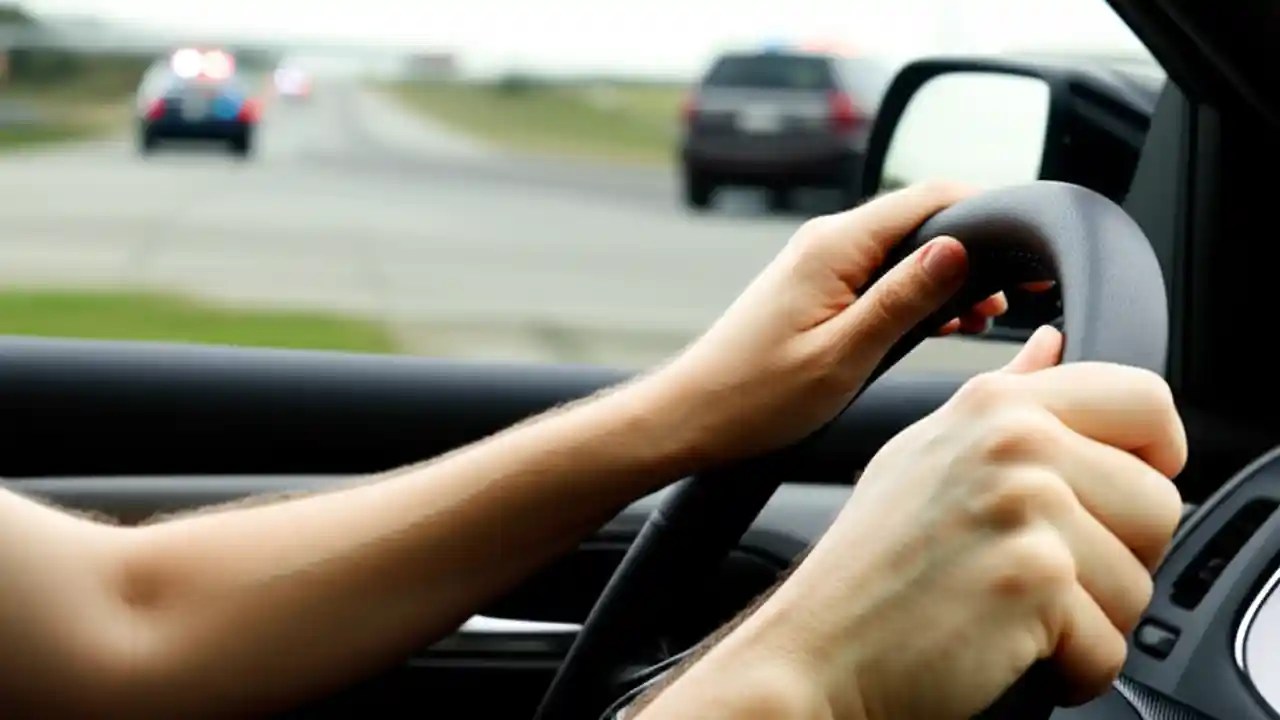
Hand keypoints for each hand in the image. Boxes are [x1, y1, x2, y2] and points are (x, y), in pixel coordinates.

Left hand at [653, 181, 1009, 464]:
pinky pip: (880, 274)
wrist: (692, 416)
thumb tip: (957, 250)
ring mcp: (820, 263)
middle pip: (921, 220)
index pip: (929, 198)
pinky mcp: (816, 288)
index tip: (1023, 254)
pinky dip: (916, 293)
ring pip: (903, 250)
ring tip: (982, 320)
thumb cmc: (757, 396)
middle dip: (973, 253)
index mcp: (836, 246)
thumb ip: (903, 300)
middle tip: (1011, 302)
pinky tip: (941, 325)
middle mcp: (828, 242)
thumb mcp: (843, 354)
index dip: (986, 217)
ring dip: (946, 279)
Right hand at [734, 327, 1186, 718]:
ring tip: (1011, 616)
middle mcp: (1014, 441)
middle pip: (1159, 504)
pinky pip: (1109, 650)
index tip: (1116, 504)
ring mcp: (1025, 506)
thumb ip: (1005, 395)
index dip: (1153, 462)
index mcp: (997, 404)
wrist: (816, 650)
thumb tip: (1054, 345)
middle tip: (1037, 578)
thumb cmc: (867, 565)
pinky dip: (1068, 673)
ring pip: (1140, 585)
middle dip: (1116, 562)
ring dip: (1088, 624)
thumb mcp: (928, 453)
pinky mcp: (1033, 579)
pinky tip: (1006, 651)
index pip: (1147, 401)